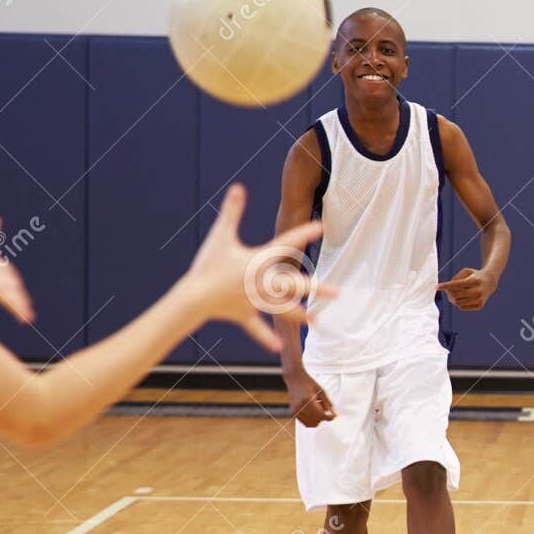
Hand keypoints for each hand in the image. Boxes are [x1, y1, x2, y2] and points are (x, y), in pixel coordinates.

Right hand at [173, 185, 327, 351]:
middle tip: (339, 293)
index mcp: (259, 262)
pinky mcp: (244, 315)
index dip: (303, 234)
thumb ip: (232, 211)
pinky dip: (266, 336)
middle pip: (294, 286)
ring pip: (282, 310)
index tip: (320, 227)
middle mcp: (263, 284)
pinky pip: (256, 328)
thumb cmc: (208, 264)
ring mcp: (255, 301)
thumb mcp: (220, 236)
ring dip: (300, 315)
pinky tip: (278, 347)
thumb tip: (238, 187)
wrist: (194, 296)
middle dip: (317, 289)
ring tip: (317, 320)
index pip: (285, 244)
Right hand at [286, 370, 336, 426]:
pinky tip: (313, 411)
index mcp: (307, 400)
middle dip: (323, 418)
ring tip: (318, 409)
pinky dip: (311, 420)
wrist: (295, 378)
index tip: (333, 416)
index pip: (321, 415)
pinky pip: (305, 423)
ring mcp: (295, 410)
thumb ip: (327, 404)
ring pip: (311, 424)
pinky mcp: (293, 412)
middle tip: (326, 410)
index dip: (329, 417)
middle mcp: (300, 407)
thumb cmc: (308, 383)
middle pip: (316, 421)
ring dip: (317, 420)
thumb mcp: (321, 391)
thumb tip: (333, 414)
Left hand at [437, 268, 497, 310]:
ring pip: (458, 303)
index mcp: (474, 280)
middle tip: (446, 291)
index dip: (445, 286)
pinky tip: (461, 298)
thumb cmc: (475, 276)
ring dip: (452, 299)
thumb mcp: (466, 272)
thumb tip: (446, 289)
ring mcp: (480, 299)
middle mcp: (478, 290)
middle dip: (448, 293)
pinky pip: (462, 307)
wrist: (490, 282)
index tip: (436, 287)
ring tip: (452, 295)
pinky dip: (458, 303)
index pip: (456, 284)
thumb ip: (455, 278)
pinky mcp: (480, 305)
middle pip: (456, 295)